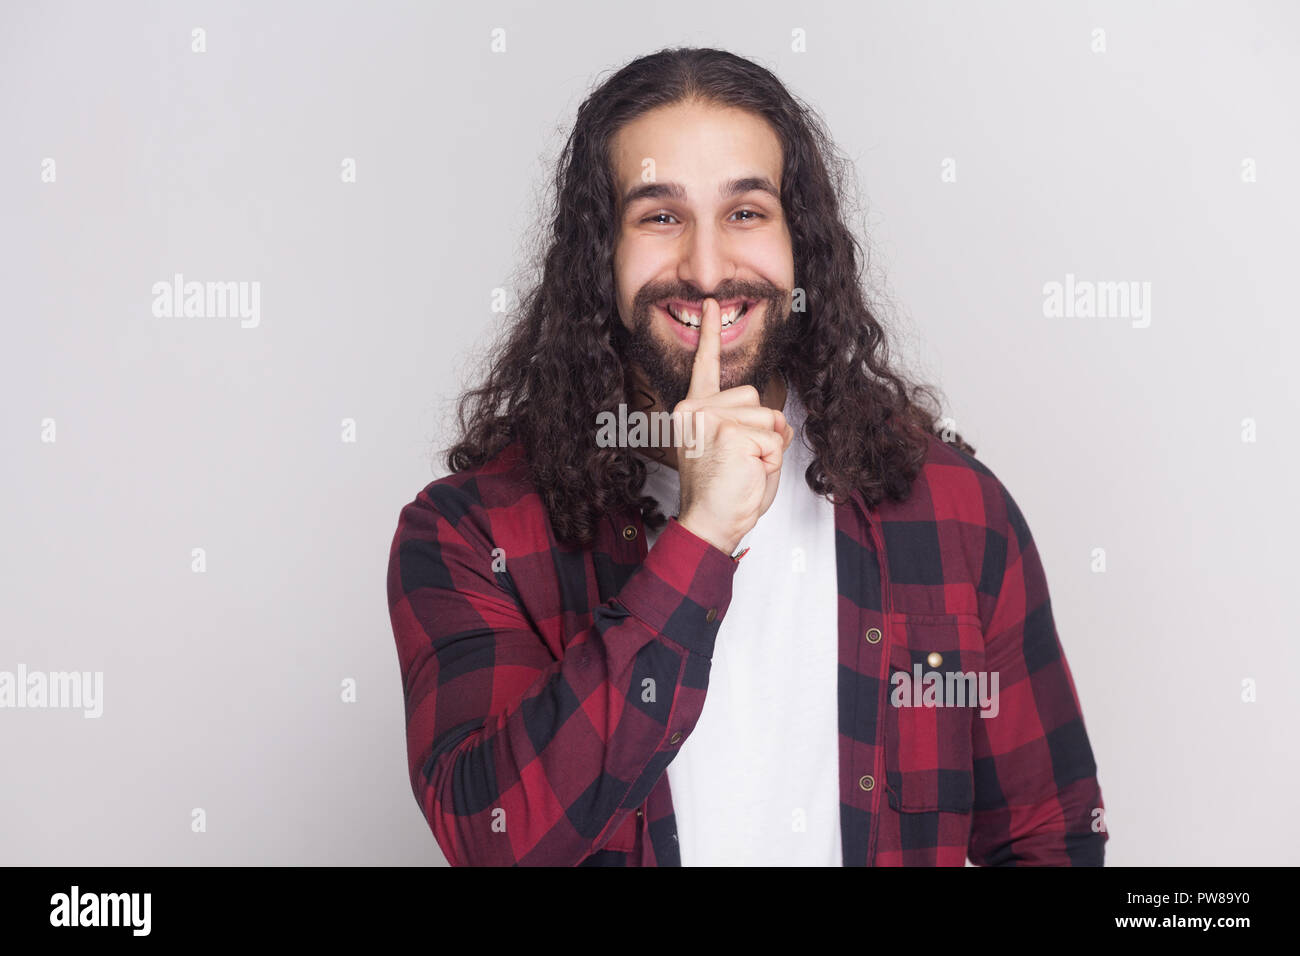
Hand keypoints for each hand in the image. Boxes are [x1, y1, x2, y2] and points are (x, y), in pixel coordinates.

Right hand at [673, 298, 792, 554]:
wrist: (709, 524)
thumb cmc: (722, 494)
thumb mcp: (739, 451)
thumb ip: (752, 425)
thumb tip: (778, 416)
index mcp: (693, 412)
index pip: (704, 368)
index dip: (709, 335)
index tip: (711, 305)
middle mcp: (695, 410)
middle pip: (754, 397)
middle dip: (761, 430)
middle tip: (739, 461)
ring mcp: (710, 419)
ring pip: (768, 416)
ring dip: (767, 447)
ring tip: (742, 468)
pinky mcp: (729, 432)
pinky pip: (773, 437)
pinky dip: (770, 460)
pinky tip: (746, 472)